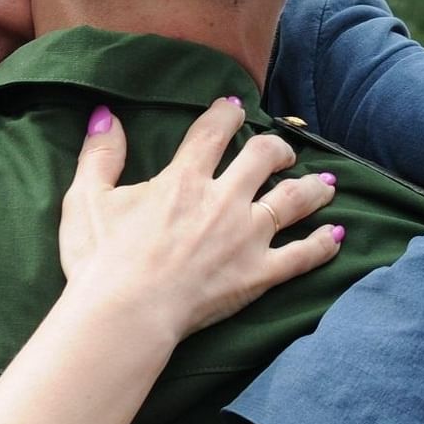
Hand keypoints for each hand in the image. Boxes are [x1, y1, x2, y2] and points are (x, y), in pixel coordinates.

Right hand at [60, 99, 340, 340]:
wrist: (125, 314)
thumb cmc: (100, 260)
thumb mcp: (85, 200)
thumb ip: (100, 156)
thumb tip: (106, 117)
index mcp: (184, 178)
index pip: (213, 132)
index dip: (226, 115)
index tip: (235, 109)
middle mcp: (223, 200)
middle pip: (264, 157)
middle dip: (277, 149)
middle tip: (280, 151)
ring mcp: (247, 237)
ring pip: (294, 200)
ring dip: (312, 187)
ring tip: (326, 182)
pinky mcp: (259, 275)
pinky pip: (302, 255)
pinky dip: (323, 244)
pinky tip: (337, 235)